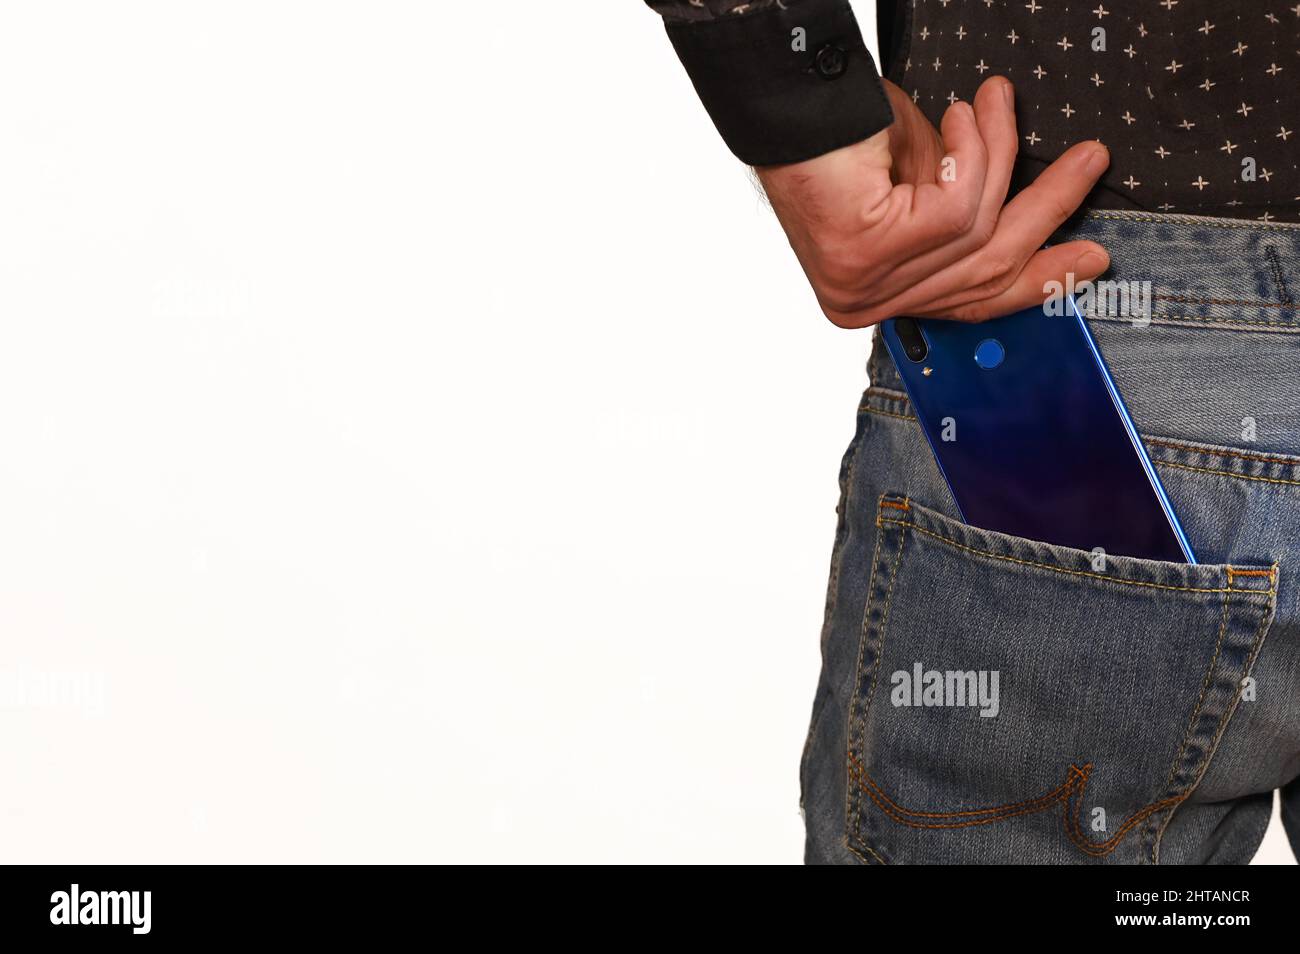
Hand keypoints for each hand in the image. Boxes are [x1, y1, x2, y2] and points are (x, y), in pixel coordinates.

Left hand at [754, 77, 1110, 326]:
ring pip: (977, 230)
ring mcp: (864, 286)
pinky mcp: (867, 254)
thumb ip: (964, 211)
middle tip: (1090, 160)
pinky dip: (970, 152)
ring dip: (999, 154)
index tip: (1086, 259)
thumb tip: (1031, 209)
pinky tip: (958, 116)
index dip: (1037, 279)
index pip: (970, 300)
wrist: (789, 106)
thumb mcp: (922, 182)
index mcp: (875, 295)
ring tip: (996, 99)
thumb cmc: (843, 137)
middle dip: (1047, 211)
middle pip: (985, 270)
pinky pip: (958, 207)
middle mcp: (865, 302)